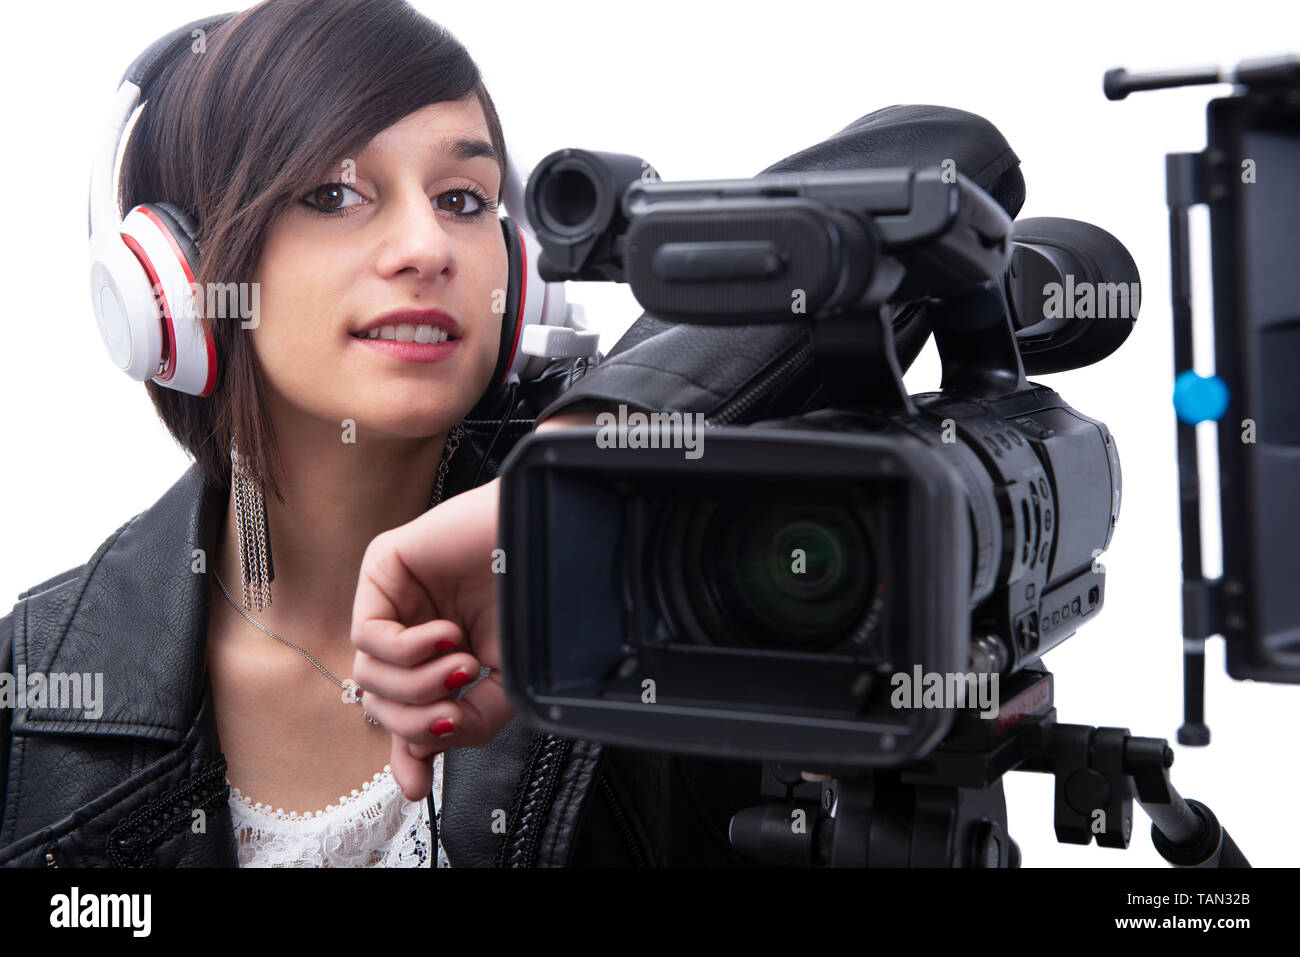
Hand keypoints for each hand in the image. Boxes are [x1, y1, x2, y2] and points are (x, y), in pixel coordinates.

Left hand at [350, 477, 510, 800]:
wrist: (553, 541)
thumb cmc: (539, 596)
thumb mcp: (506, 685)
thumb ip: (463, 726)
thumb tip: (416, 766)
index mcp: (446, 651)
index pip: (406, 710)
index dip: (407, 750)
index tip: (419, 785)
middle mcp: (416, 627)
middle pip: (380, 702)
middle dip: (415, 721)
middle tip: (455, 711)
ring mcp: (398, 599)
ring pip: (369, 675)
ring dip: (417, 686)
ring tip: (461, 666)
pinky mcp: (382, 569)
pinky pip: (367, 635)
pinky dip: (408, 649)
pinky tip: (446, 634)